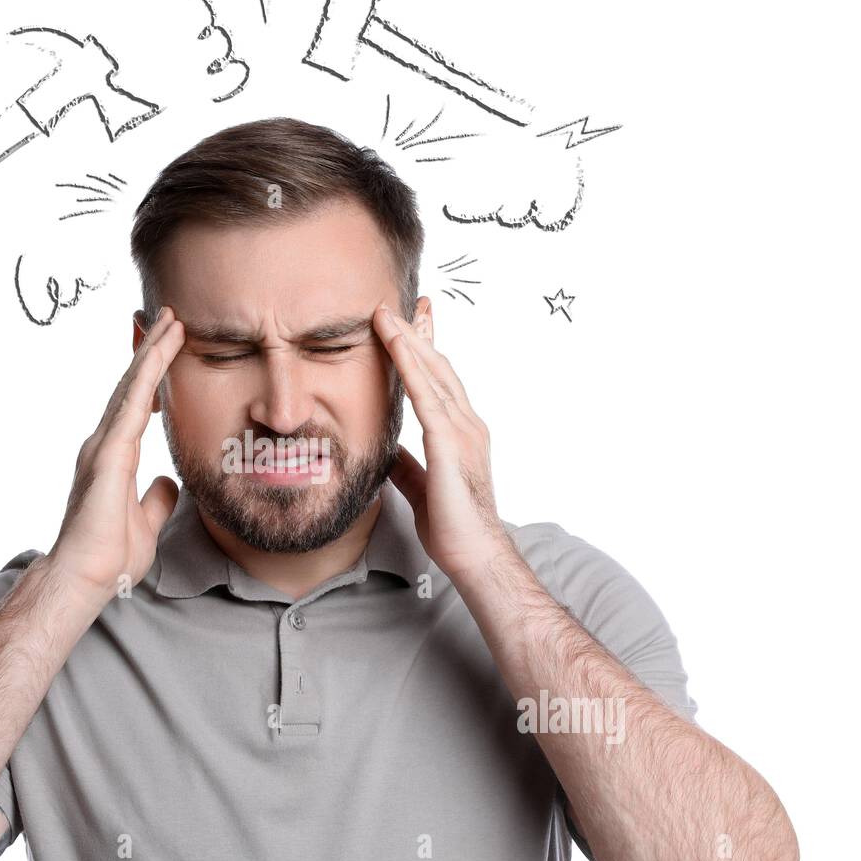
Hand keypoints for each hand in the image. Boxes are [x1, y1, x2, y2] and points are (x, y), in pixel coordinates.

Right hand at [46, 305, 185, 602]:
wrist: (84, 578)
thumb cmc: (108, 556)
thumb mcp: (145, 522)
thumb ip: (155, 500)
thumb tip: (167, 482)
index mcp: (114, 457)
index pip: (138, 406)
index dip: (153, 376)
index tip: (171, 349)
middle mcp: (104, 444)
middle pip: (132, 387)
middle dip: (152, 351)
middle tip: (171, 317)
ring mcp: (103, 446)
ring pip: (131, 388)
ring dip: (152, 353)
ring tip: (171, 321)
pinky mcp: (108, 454)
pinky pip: (131, 406)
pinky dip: (146, 377)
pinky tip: (160, 354)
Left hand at [373, 302, 506, 579]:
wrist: (474, 556)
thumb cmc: (452, 527)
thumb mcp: (421, 487)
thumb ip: (406, 465)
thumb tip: (387, 451)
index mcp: (461, 432)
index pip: (440, 381)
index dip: (424, 350)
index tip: (410, 323)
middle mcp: (467, 424)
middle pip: (439, 367)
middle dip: (417, 333)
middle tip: (396, 304)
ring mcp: (463, 431)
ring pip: (433, 374)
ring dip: (408, 341)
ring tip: (386, 315)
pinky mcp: (450, 444)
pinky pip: (427, 397)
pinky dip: (411, 368)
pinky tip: (396, 347)